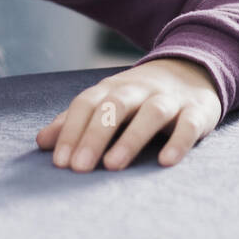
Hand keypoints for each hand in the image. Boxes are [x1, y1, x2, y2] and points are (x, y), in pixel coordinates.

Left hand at [36, 57, 221, 170]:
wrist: (194, 70)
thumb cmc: (141, 97)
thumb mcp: (108, 102)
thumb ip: (76, 121)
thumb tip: (41, 142)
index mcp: (114, 88)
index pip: (87, 103)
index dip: (71, 130)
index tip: (59, 162)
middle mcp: (140, 89)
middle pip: (114, 105)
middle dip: (94, 135)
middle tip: (78, 168)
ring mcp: (170, 98)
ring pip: (151, 113)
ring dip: (131, 138)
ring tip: (112, 166)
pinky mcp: (197, 110)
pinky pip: (188, 124)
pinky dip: (178, 141)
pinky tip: (165, 161)